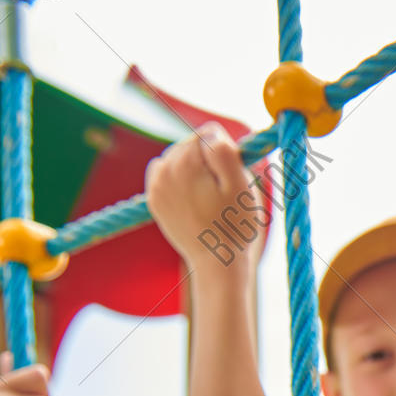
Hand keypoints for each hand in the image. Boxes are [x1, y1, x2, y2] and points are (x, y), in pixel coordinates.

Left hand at [144, 121, 264, 277]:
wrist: (217, 263)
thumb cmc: (235, 226)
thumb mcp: (241, 185)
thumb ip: (224, 151)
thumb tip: (210, 133)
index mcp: (186, 162)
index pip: (210, 133)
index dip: (226, 153)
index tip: (231, 178)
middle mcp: (165, 169)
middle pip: (192, 144)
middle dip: (208, 160)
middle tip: (221, 192)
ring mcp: (156, 185)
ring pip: (178, 157)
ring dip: (193, 169)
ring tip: (207, 197)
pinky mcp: (154, 200)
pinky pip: (166, 174)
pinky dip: (179, 180)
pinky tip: (193, 199)